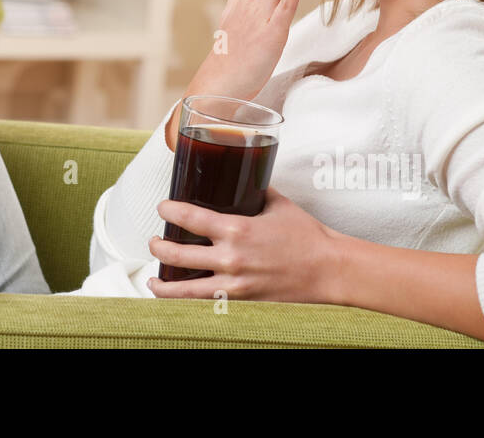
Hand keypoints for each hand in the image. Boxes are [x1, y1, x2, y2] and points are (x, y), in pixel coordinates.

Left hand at [145, 187, 341, 302]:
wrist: (329, 270)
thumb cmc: (307, 236)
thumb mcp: (277, 204)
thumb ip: (255, 191)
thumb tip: (243, 179)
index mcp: (237, 228)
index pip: (188, 216)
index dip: (168, 210)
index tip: (162, 208)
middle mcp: (231, 258)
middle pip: (177, 253)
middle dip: (158, 246)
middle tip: (154, 240)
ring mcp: (235, 284)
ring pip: (184, 289)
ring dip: (163, 283)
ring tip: (154, 278)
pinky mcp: (242, 302)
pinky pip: (205, 304)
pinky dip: (186, 302)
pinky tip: (178, 298)